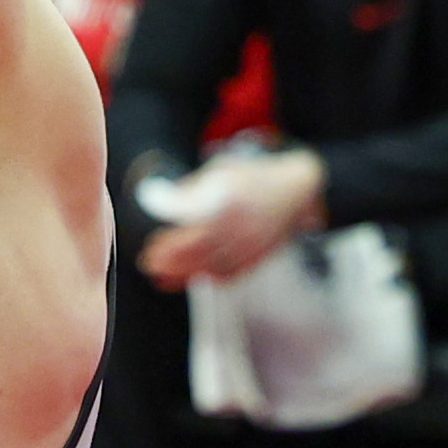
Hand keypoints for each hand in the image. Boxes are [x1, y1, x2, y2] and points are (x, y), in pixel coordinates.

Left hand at [136, 148, 324, 287]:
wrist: (298, 188)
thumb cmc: (253, 176)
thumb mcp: (221, 171)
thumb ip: (193, 188)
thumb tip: (164, 202)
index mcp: (232, 201)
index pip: (195, 230)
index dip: (172, 244)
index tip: (151, 249)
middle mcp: (244, 225)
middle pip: (203, 251)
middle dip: (173, 262)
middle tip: (150, 265)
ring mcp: (255, 243)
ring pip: (217, 266)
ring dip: (188, 273)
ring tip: (164, 276)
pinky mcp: (262, 254)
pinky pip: (235, 272)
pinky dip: (214, 277)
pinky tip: (198, 275)